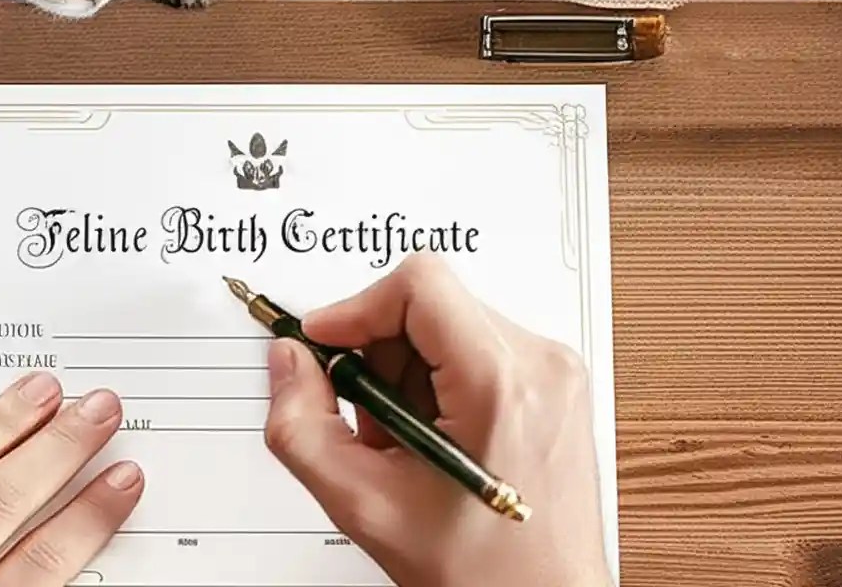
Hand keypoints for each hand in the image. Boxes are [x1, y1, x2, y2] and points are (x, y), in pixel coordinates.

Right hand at [263, 254, 611, 586]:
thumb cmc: (483, 572)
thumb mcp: (366, 505)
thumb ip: (303, 426)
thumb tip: (288, 361)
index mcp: (502, 384)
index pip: (419, 284)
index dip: (355, 308)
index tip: (324, 345)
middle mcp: (540, 363)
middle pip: (429, 303)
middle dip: (377, 353)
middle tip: (366, 419)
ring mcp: (553, 372)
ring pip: (447, 325)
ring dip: (404, 372)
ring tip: (404, 441)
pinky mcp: (552, 384)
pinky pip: (474, 349)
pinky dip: (435, 383)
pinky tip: (432, 439)